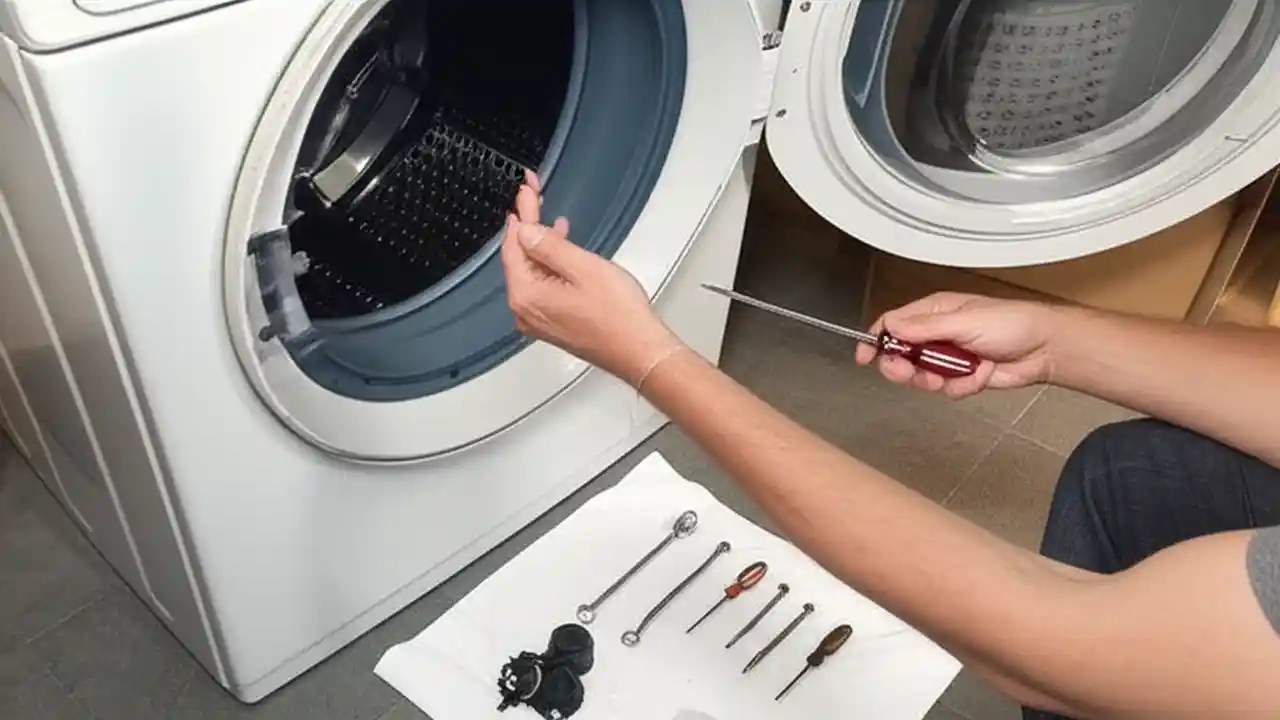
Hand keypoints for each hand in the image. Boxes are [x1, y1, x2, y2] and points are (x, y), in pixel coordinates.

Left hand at [500, 171, 683, 384]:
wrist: (641, 352)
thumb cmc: (619, 316)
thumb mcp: (584, 267)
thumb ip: (549, 246)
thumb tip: (525, 230)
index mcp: (527, 295)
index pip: (514, 245)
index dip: (521, 214)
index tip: (526, 190)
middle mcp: (525, 310)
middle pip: (519, 258)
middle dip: (528, 225)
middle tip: (534, 195)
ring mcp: (538, 320)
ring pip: (532, 272)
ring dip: (541, 244)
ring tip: (552, 220)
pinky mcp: (553, 325)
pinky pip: (542, 287)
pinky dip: (550, 265)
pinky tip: (562, 250)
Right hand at [854, 293, 1059, 398]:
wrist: (1045, 349)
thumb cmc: (1011, 323)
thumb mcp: (964, 321)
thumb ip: (924, 327)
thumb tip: (890, 326)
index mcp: (933, 312)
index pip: (893, 324)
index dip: (877, 340)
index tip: (866, 357)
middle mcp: (937, 334)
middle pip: (901, 354)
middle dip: (905, 367)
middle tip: (912, 373)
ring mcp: (950, 357)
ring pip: (922, 375)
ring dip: (935, 380)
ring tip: (956, 374)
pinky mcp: (963, 377)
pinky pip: (947, 389)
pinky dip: (961, 387)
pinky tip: (979, 376)